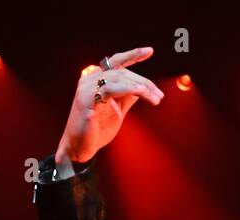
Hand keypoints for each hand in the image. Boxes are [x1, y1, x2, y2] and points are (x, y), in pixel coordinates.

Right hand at [56, 47, 164, 167]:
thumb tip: (143, 87)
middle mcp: (90, 79)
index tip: (149, 51)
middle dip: (144, 82)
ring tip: (156, 98)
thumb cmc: (97, 129)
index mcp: (96, 80)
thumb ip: (127, 97)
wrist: (80, 148)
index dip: (132, 55)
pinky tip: (141, 92)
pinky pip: (109, 89)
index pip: (116, 63)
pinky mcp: (86, 100)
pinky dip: (127, 89)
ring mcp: (86, 88)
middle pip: (121, 72)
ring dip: (140, 87)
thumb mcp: (117, 110)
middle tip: (159, 95)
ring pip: (118, 78)